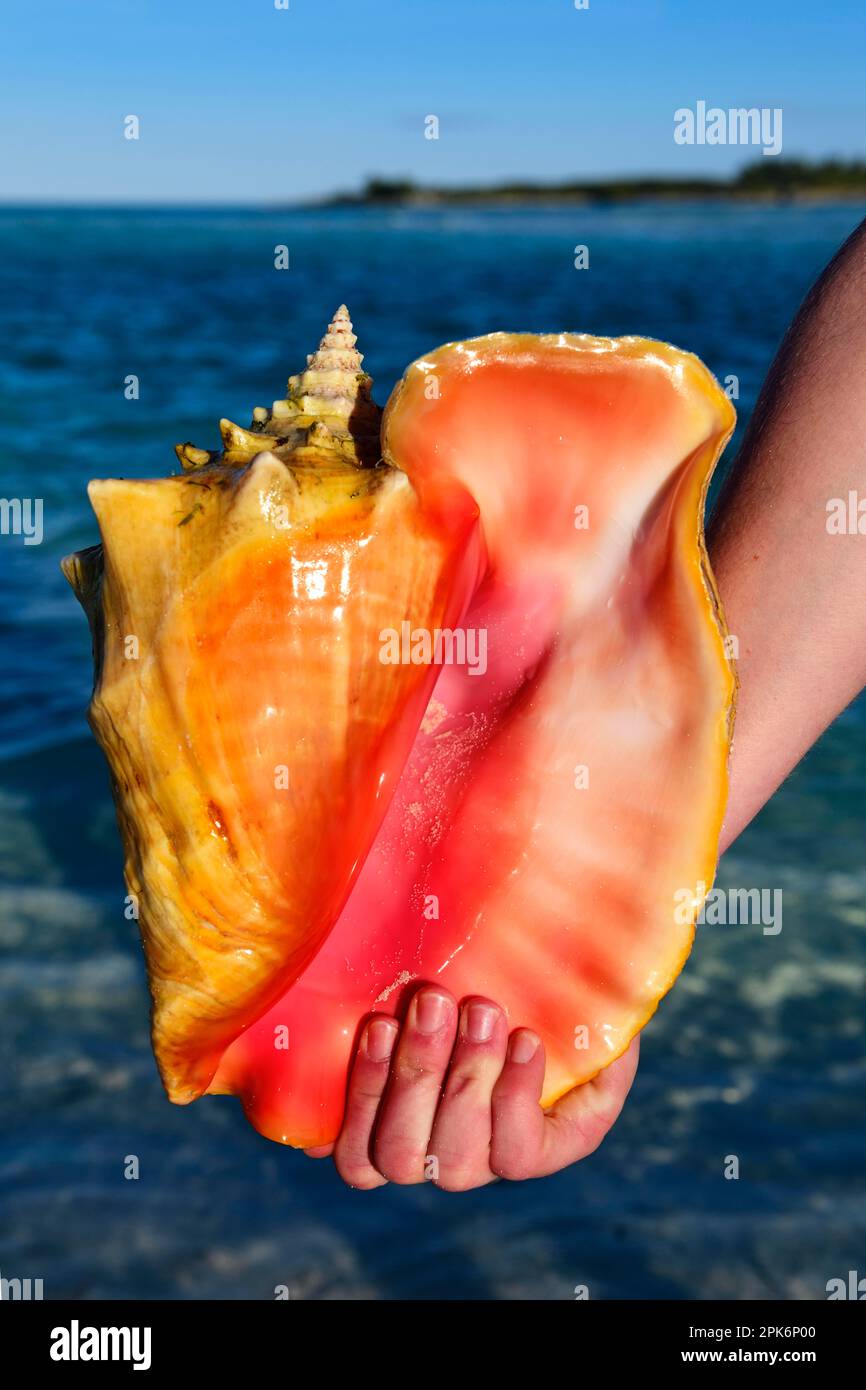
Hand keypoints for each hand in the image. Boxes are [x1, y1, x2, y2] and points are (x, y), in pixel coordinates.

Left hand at [305, 984, 639, 1189]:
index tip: (527, 1034)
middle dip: (465, 1076)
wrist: (491, 989)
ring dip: (412, 1075)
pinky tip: (377, 1029)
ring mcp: (420, 1153)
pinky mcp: (371, 1135)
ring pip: (400, 1154)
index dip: (518, 1101)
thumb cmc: (553, 1002)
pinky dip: (362, 1093)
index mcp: (541, 1143)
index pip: (520, 1155)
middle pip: (456, 1157)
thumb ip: (605, 1027)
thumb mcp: (594, 1015)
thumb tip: (613, 1017)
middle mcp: (476, 1161)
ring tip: (425, 1004)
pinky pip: (354, 1149)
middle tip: (475, 1005)